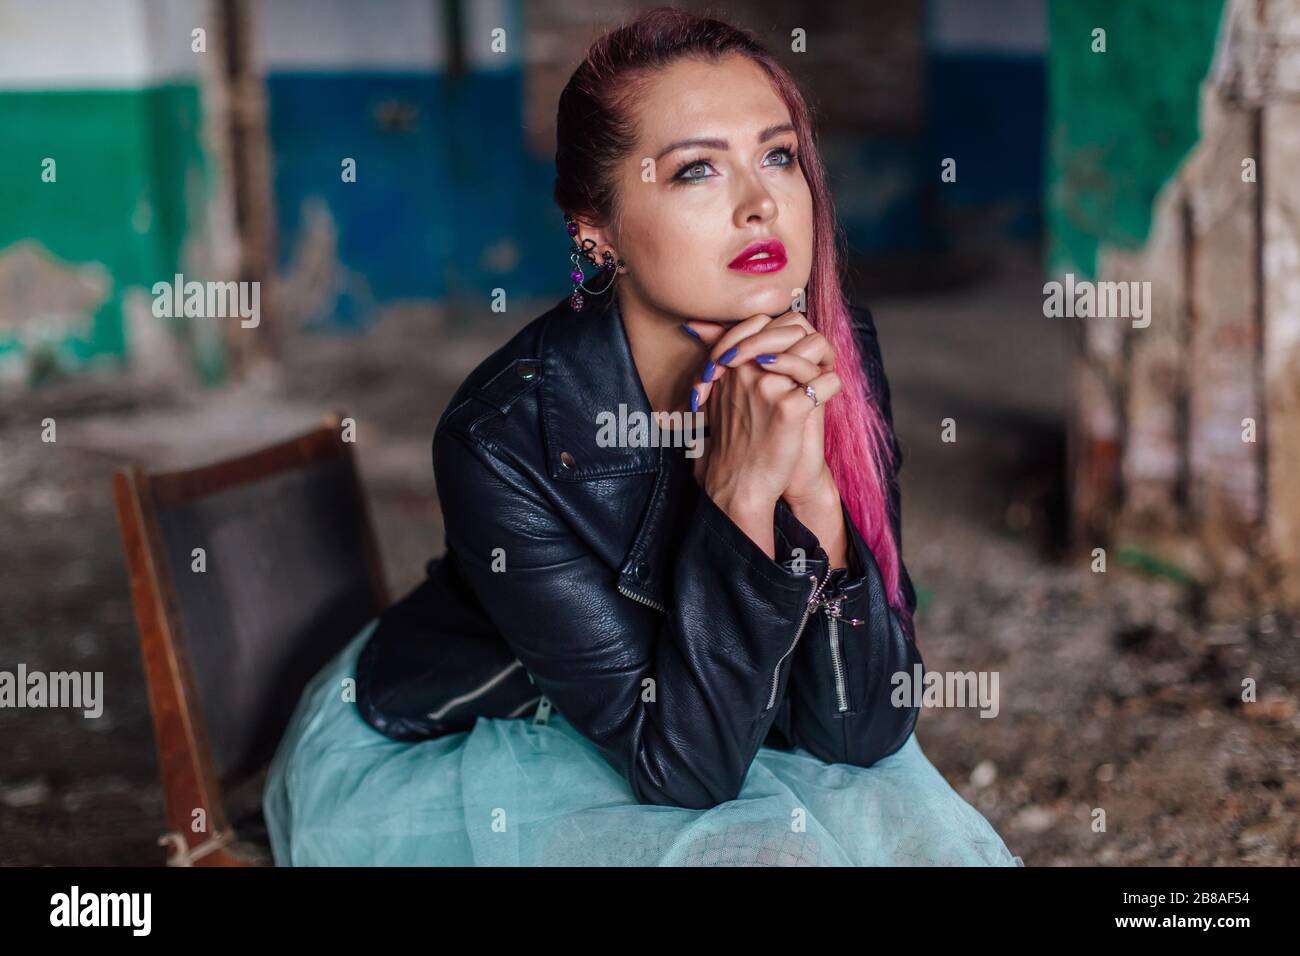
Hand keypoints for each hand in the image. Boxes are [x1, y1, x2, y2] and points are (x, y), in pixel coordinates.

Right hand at [684, 310, 839, 506]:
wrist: (739, 483)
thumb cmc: (734, 438)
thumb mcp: (720, 394)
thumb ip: (719, 359)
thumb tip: (698, 326)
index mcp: (730, 364)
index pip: (760, 321)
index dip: (780, 329)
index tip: (787, 350)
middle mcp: (746, 370)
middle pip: (792, 328)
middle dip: (806, 343)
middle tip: (810, 362)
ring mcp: (768, 388)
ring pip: (814, 347)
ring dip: (821, 363)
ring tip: (815, 381)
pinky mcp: (790, 409)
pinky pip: (827, 381)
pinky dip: (831, 388)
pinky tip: (824, 399)